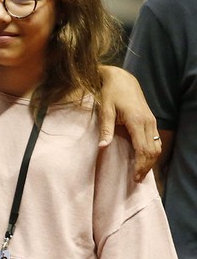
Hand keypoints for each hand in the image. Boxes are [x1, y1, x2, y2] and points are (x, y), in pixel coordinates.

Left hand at [96, 65, 159, 180]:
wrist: (122, 79)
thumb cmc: (110, 94)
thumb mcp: (105, 110)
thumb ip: (105, 129)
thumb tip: (102, 147)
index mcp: (136, 121)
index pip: (143, 148)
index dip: (140, 164)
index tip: (134, 176)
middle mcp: (148, 122)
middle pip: (153, 150)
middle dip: (146, 167)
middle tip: (137, 179)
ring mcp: (151, 121)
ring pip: (157, 146)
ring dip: (151, 161)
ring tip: (142, 173)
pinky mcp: (151, 120)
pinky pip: (156, 140)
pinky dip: (153, 152)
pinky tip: (145, 160)